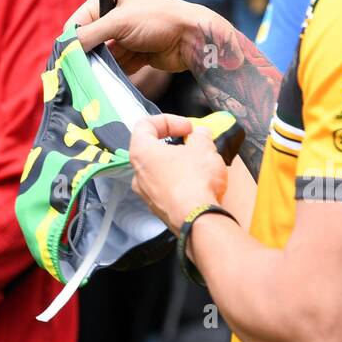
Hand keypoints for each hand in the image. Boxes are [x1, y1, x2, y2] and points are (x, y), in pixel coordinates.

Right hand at [68, 0, 215, 76]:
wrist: (193, 37)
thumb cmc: (159, 19)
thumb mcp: (119, 22)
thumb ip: (91, 34)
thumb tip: (66, 48)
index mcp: (107, 2)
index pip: (78, 23)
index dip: (71, 42)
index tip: (65, 61)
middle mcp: (114, 19)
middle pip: (90, 42)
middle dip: (86, 57)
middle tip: (78, 75)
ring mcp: (126, 38)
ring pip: (104, 57)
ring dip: (101, 68)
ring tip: (96, 80)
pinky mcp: (136, 55)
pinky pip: (118, 67)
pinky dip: (115, 74)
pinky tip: (110, 83)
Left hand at [128, 113, 228, 231]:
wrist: (198, 221)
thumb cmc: (195, 182)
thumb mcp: (203, 148)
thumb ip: (200, 136)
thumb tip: (200, 134)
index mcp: (141, 153)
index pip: (145, 124)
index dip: (169, 120)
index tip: (187, 127)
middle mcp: (137, 173)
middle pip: (151, 148)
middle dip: (174, 142)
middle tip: (193, 143)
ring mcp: (146, 194)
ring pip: (159, 169)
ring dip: (177, 162)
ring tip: (198, 163)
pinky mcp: (158, 209)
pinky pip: (165, 188)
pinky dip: (179, 181)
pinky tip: (197, 183)